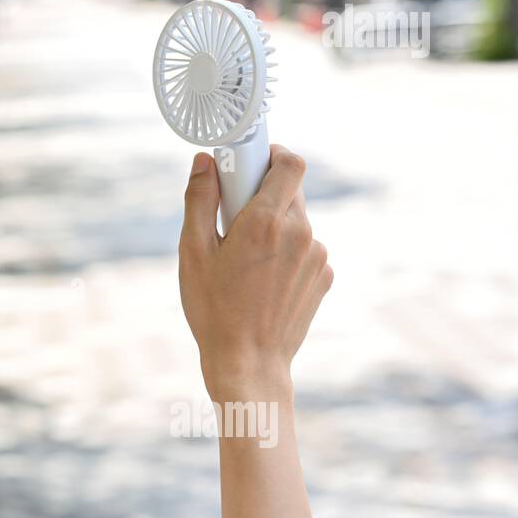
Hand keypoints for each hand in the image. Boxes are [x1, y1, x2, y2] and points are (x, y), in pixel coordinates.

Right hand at [178, 145, 331, 401]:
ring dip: (272, 226)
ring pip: (295, 221)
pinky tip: (260, 280)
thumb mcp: (193, 251)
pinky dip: (284, 252)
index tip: (248, 163)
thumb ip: (199, 199)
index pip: (290, 162)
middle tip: (232, 218)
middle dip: (261, 194)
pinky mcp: (324, 277)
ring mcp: (317, 257)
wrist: (249, 363)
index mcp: (267, 221)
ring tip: (243, 260)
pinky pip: (304, 248)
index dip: (271, 153)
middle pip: (289, 190)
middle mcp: (301, 233)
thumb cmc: (213, 309)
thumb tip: (205, 162)